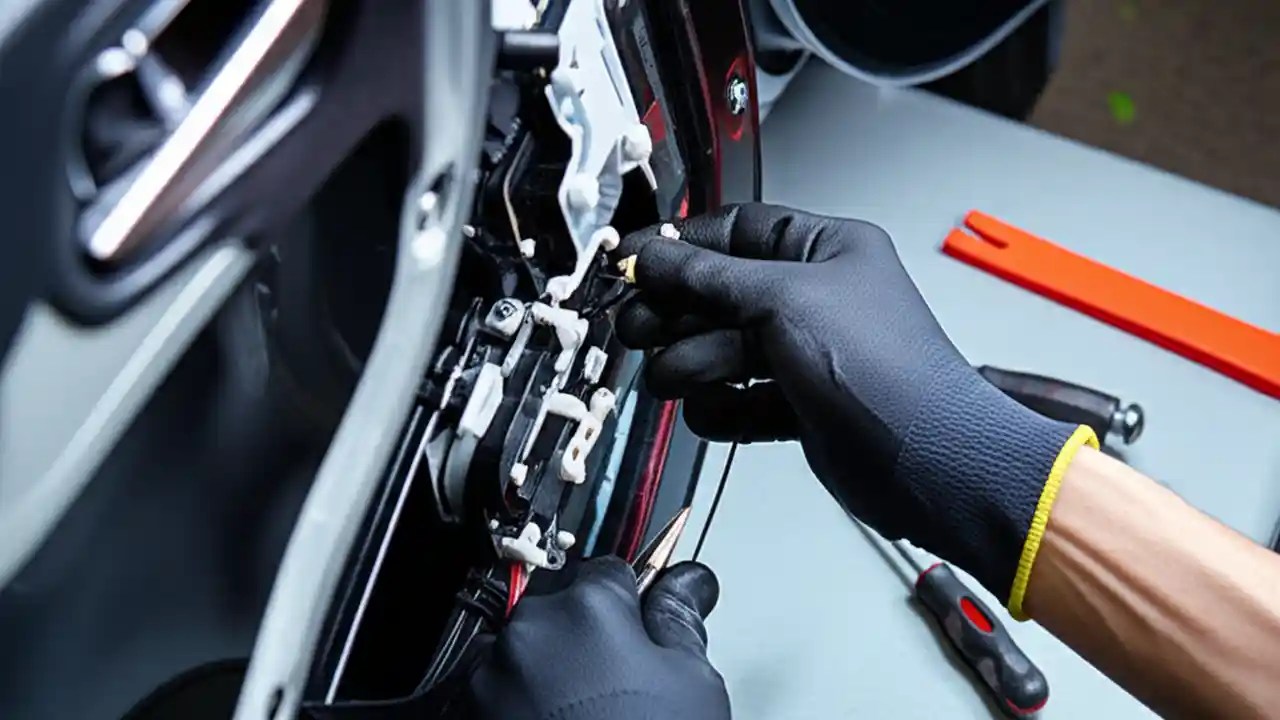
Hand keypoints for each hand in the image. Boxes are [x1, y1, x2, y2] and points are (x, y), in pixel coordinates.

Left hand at [462, 558, 729, 719]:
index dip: (633, 606)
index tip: (641, 630)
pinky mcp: (467, 714)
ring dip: (549, 675)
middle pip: (564, 613)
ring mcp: (491, 676)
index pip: (611, 572)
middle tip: (620, 692)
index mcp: (589, 608)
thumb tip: (686, 582)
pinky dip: (519, 708)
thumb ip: (680, 620)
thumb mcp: (692, 685)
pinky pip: (497, 693)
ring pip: (527, 654)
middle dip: (588, 642)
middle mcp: (529, 631)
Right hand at [616, 204, 1091, 605]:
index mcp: (825, 250)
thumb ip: (710, 277)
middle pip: (721, 293)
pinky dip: (722, 409)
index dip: (681, 247)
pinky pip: (744, 401)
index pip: (737, 232)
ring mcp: (808, 354)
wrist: (924, 458)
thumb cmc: (883, 369)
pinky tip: (711, 414)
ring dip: (692, 366)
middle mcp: (816, 298)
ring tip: (671, 379)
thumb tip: (657, 257)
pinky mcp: (802, 406)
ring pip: (726, 350)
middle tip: (635, 327)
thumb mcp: (782, 300)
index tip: (634, 264)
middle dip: (676, 313)